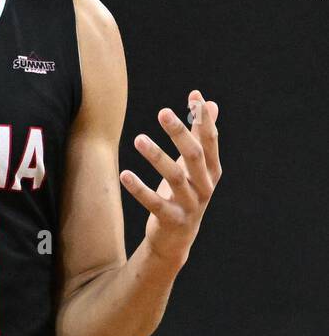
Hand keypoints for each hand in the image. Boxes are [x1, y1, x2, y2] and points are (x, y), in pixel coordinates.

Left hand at [120, 91, 221, 269]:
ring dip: (156, 157)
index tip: (194, 97)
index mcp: (212, 170)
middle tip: (163, 112)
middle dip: (179, 133)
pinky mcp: (172, 219)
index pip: (210, 140)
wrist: (178, 238)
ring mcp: (190, 205)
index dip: (203, 119)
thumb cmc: (186, 193)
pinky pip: (154, 203)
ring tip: (138, 139)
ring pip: (174, 178)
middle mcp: (205, 186)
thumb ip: (201, 135)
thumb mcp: (194, 165)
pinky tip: (124, 174)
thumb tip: (209, 102)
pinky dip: (139, 189)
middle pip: (194, 156)